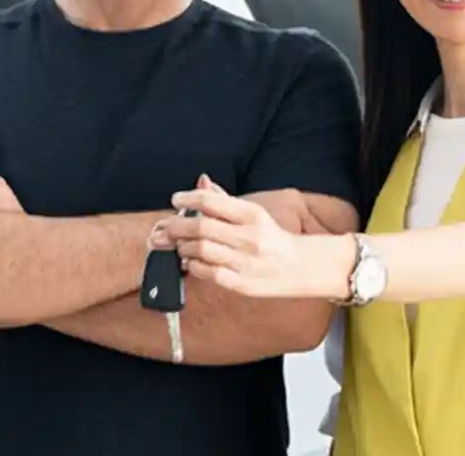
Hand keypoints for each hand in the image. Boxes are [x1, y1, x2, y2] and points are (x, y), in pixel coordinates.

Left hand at [152, 175, 320, 298]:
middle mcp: (248, 236)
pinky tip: (191, 262)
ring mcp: (245, 261)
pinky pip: (208, 273)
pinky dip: (193, 266)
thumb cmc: (271, 238)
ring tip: (179, 245)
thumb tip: (201, 181)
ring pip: (200, 249)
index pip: (211, 201)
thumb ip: (226, 200)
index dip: (187, 198)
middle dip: (175, 225)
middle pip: (200, 226)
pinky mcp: (241, 282)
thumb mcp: (254, 214)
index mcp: (252, 214)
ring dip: (182, 246)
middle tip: (165, 227)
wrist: (299, 267)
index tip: (175, 199)